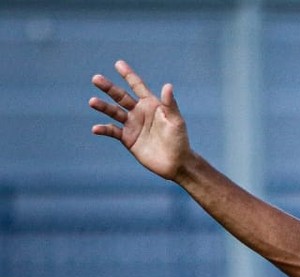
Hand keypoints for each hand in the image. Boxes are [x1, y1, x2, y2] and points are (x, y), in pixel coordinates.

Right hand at [89, 60, 189, 180]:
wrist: (176, 163)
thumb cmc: (179, 140)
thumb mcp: (176, 121)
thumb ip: (170, 104)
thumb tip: (168, 85)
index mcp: (151, 104)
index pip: (137, 86)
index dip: (128, 75)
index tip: (118, 63)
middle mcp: (139, 112)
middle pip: (120, 96)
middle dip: (108, 87)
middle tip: (96, 78)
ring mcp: (132, 125)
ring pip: (113, 112)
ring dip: (103, 106)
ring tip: (92, 102)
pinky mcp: (127, 138)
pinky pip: (112, 131)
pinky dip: (104, 129)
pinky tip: (96, 128)